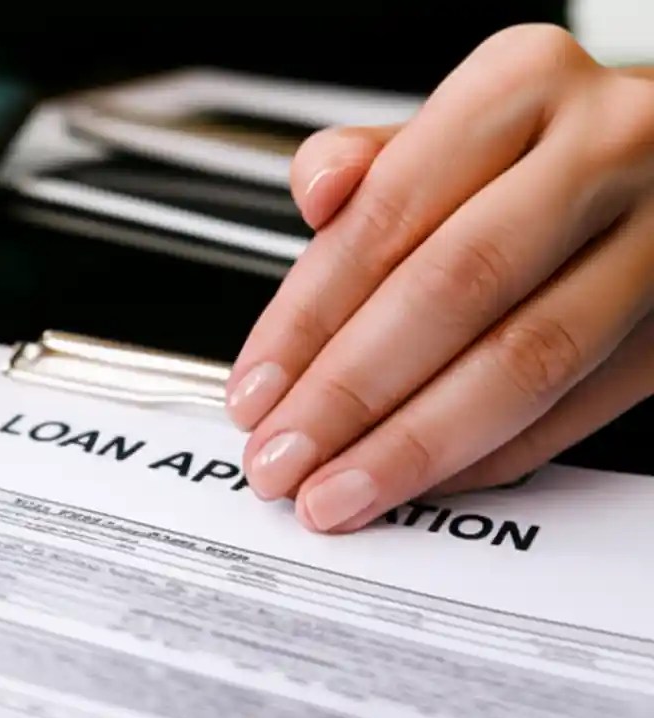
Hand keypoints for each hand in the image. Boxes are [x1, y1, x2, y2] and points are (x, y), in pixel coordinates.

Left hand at [225, 24, 653, 532]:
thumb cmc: (551, 142)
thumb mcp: (459, 122)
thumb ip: (371, 163)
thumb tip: (315, 192)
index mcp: (523, 85)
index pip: (385, 216)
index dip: (306, 318)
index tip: (257, 387)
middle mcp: (604, 149)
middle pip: (449, 294)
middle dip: (348, 395)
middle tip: (285, 456)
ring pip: (521, 364)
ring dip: (413, 445)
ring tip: (341, 488)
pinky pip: (575, 406)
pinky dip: (487, 455)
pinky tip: (425, 478)